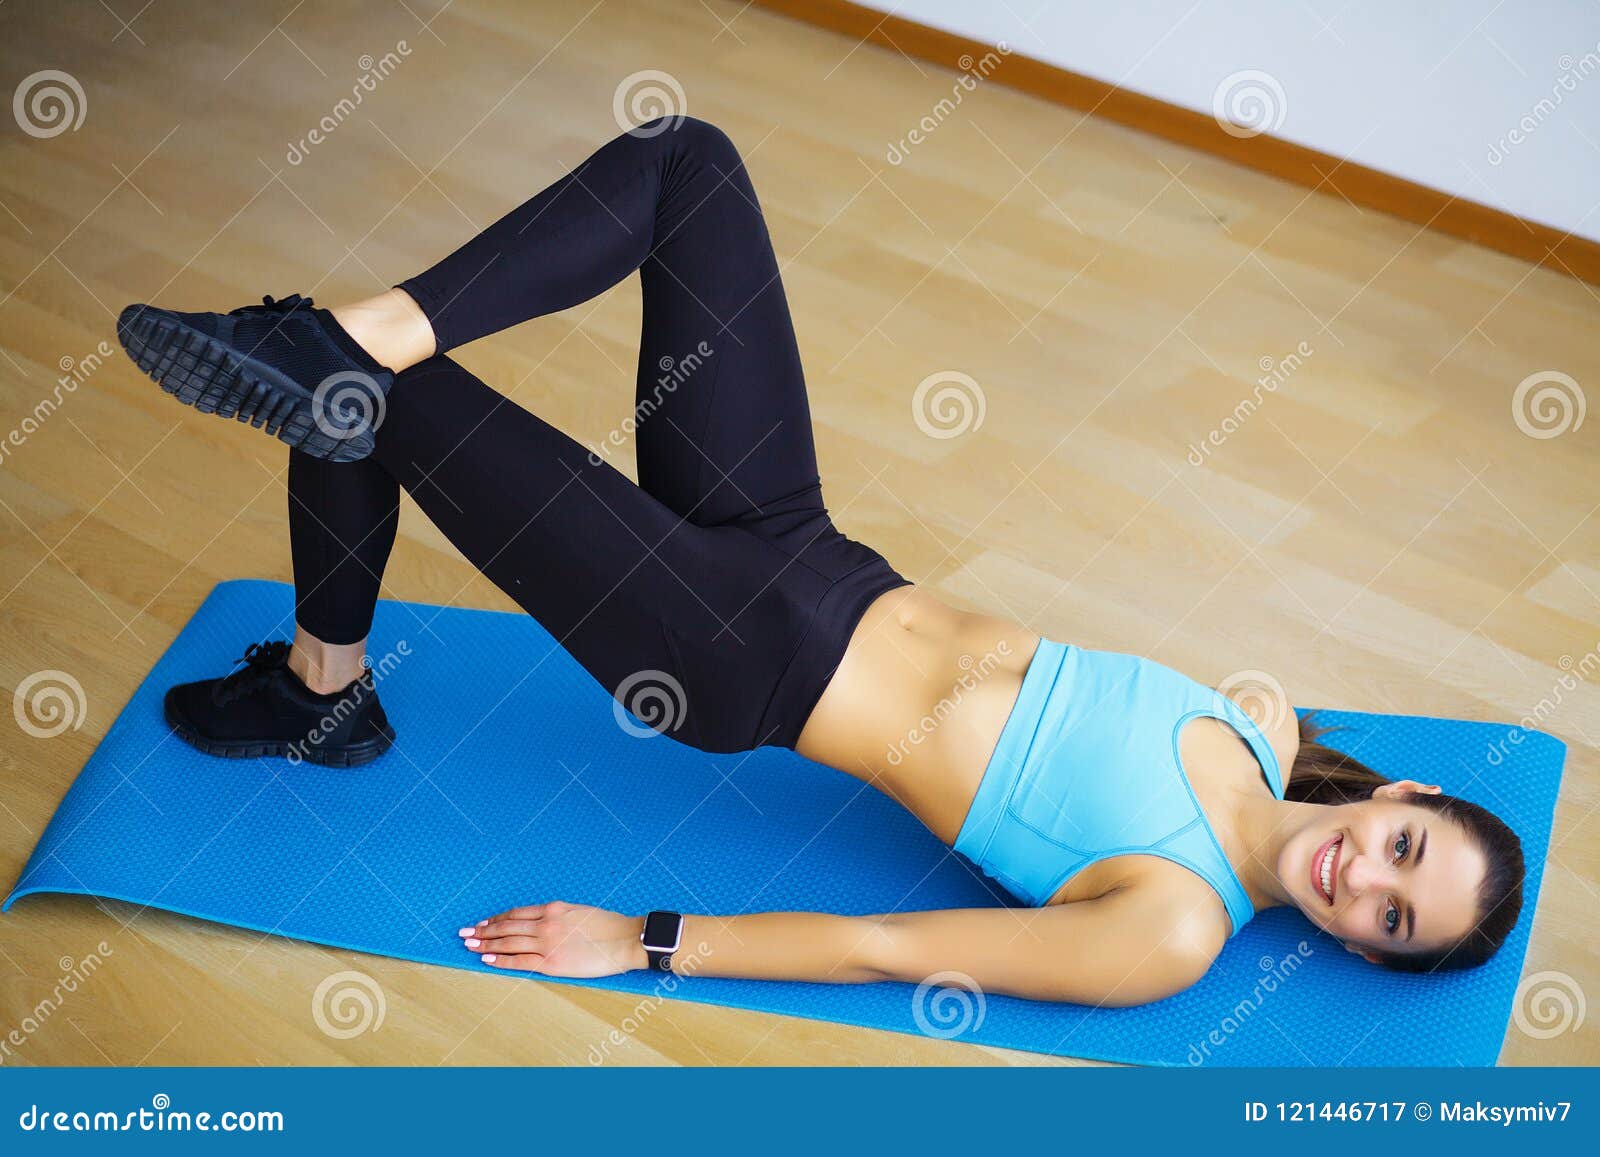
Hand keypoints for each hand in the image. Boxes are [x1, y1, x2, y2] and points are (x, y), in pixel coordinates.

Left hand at [459, 901, 645, 976]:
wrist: (625, 940)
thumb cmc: (608, 925)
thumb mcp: (579, 911)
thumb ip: (558, 915)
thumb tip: (542, 921)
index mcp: (553, 909)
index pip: (516, 914)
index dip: (497, 918)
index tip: (484, 922)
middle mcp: (546, 923)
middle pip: (507, 927)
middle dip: (483, 930)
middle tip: (465, 933)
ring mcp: (547, 943)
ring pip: (508, 943)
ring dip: (486, 944)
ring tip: (469, 944)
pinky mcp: (552, 963)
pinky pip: (520, 961)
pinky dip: (501, 960)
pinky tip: (488, 959)